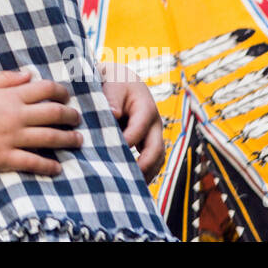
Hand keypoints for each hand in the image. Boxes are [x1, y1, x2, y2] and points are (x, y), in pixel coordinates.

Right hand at [0, 71, 82, 175]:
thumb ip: (7, 78)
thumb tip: (29, 74)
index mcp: (11, 97)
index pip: (46, 90)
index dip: (61, 92)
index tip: (67, 97)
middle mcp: (16, 116)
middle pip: (54, 114)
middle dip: (71, 116)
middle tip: (77, 119)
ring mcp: (12, 138)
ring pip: (50, 138)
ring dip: (68, 139)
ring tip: (78, 140)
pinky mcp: (6, 157)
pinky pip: (33, 162)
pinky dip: (49, 165)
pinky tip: (58, 167)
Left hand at [100, 63, 164, 181]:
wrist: (118, 79)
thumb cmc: (113, 81)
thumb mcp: (112, 84)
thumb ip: (112, 98)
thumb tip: (114, 114)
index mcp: (146, 108)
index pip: (139, 131)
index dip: (126, 143)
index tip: (109, 153)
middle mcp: (155, 124)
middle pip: (156, 150)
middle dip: (143, 166)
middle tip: (126, 179)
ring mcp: (153, 135)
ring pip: (158, 160)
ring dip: (146, 174)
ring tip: (129, 187)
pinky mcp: (148, 142)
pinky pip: (152, 161)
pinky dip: (144, 173)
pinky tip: (129, 183)